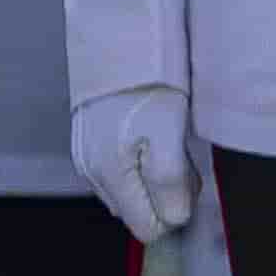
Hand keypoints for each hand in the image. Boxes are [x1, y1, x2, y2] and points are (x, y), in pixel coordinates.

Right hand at [70, 86, 201, 249]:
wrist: (120, 45)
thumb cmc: (149, 87)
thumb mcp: (168, 134)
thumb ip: (170, 181)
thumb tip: (175, 218)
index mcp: (111, 175)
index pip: (146, 229)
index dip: (174, 212)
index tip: (187, 180)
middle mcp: (93, 174)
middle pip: (139, 212)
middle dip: (166, 195)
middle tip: (180, 156)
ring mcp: (88, 160)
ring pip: (132, 193)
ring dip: (156, 179)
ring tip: (167, 141)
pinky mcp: (90, 146)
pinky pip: (123, 174)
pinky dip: (142, 164)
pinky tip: (151, 137)